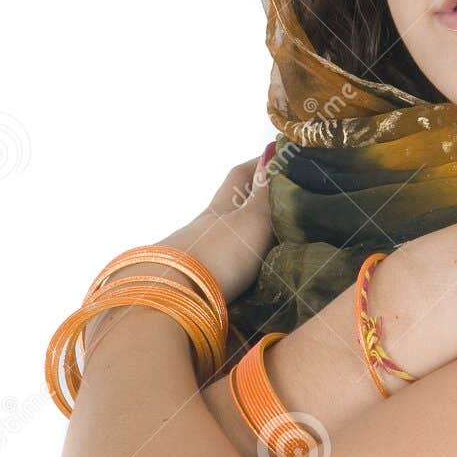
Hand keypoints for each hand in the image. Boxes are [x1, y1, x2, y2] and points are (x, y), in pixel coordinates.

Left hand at [154, 146, 276, 304]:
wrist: (170, 303)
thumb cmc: (216, 255)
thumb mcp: (250, 221)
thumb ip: (265, 194)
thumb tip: (275, 153)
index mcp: (220, 208)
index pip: (240, 176)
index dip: (259, 164)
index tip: (280, 158)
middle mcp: (206, 230)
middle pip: (230, 209)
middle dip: (254, 204)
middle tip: (287, 209)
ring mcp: (198, 259)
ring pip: (227, 242)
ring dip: (249, 241)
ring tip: (280, 250)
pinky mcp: (196, 287)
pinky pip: (225, 271)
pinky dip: (242, 271)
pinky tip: (255, 282)